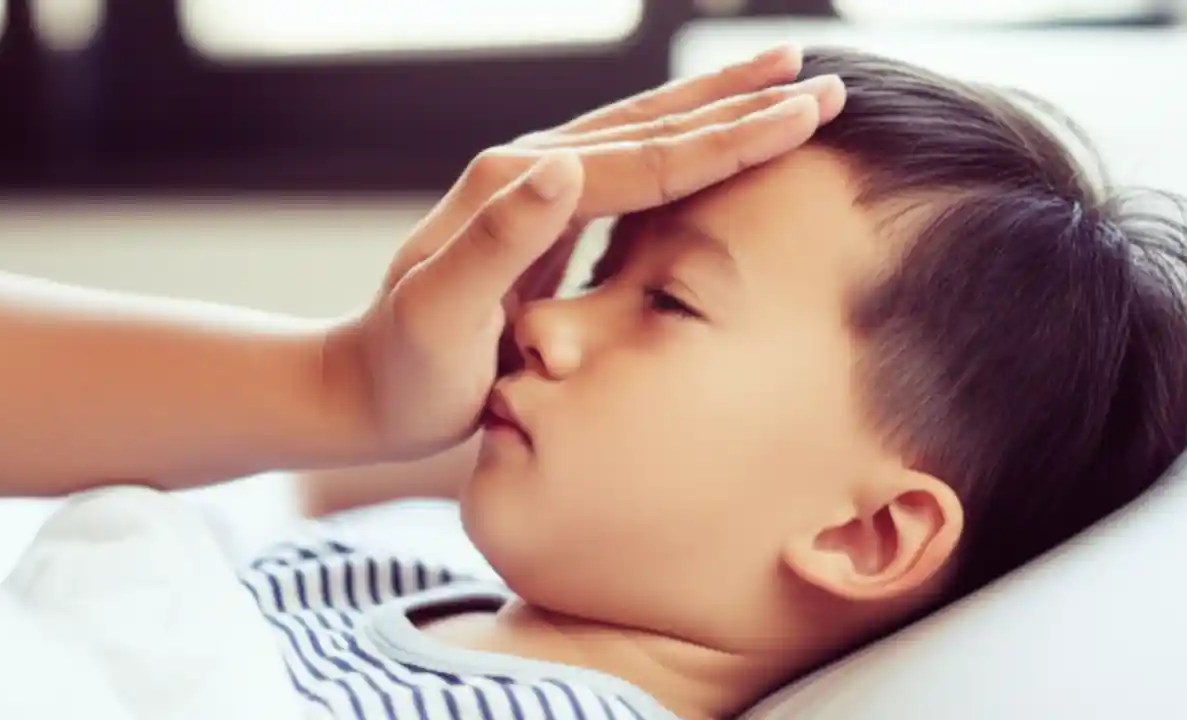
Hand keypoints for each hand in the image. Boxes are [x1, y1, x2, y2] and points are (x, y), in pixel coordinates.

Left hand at [329, 45, 845, 462]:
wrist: (363, 386)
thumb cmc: (404, 369)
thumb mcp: (439, 315)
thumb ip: (496, 242)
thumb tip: (563, 165)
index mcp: (520, 188)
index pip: (648, 157)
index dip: (731, 136)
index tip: (806, 112)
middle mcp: (530, 172)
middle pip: (655, 126)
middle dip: (742, 103)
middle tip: (823, 80)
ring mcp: (537, 189)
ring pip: (645, 133)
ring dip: (716, 106)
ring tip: (778, 80)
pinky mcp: (542, 216)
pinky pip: (629, 167)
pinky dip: (680, 144)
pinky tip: (706, 138)